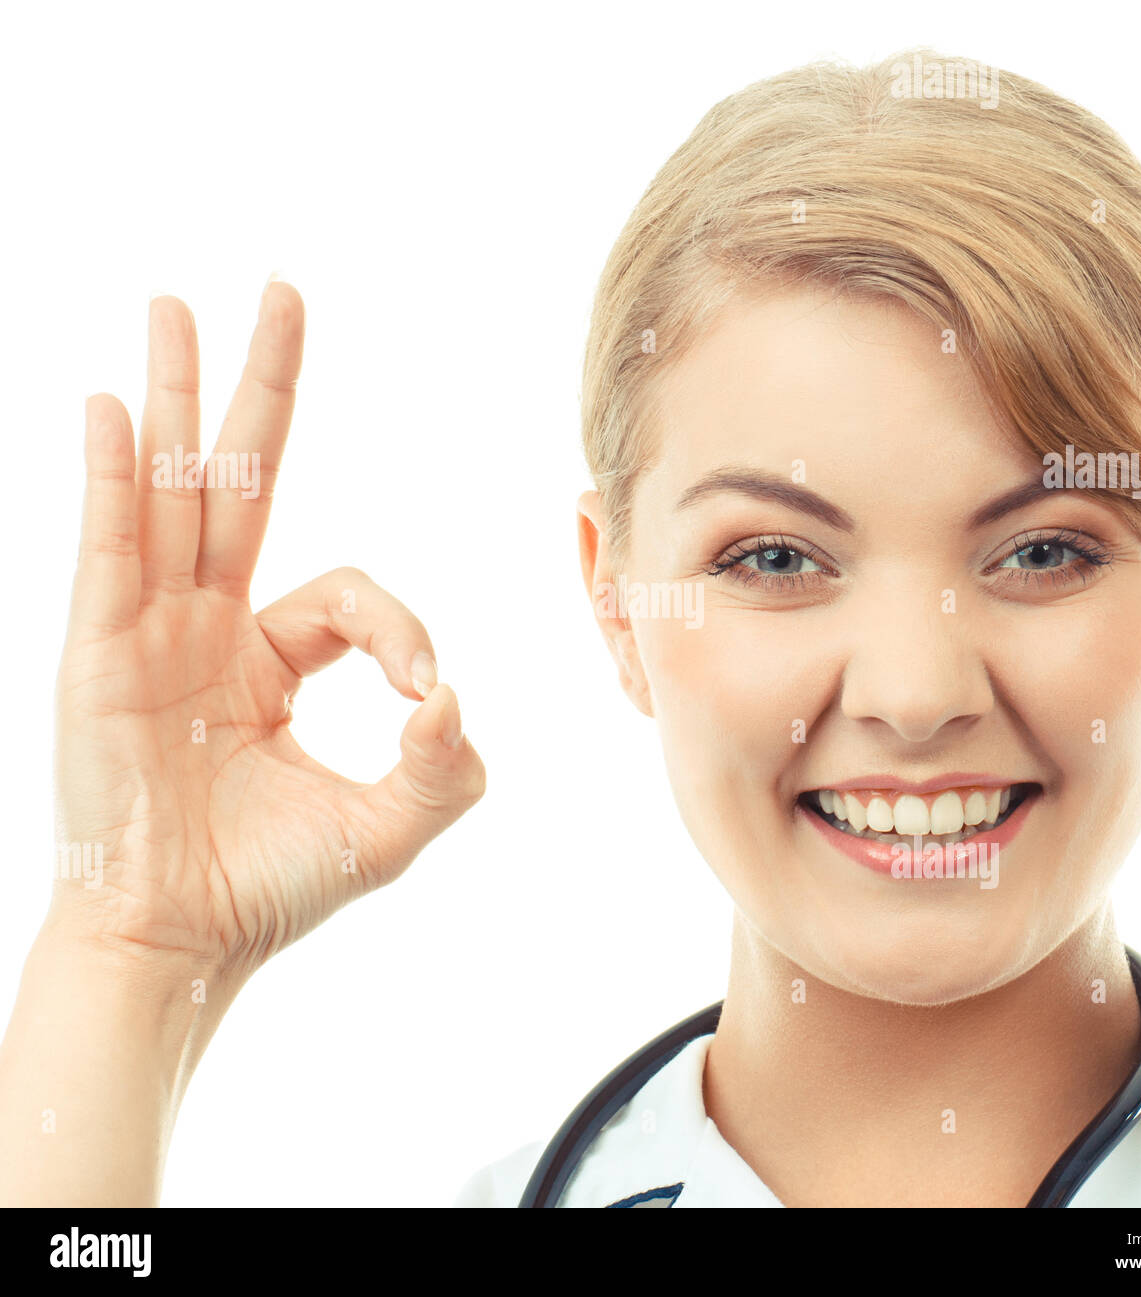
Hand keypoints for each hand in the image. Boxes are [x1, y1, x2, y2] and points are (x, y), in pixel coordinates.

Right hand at [51, 280, 485, 989]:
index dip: (400, 628)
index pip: (351, 594)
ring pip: (171, 490)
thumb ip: (449, 768)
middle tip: (281, 292)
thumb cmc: (275, 888)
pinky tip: (118, 408)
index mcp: (274, 659)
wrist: (183, 942)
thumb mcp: (391, 827)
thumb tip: (459, 696)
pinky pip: (110, 547)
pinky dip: (115, 478)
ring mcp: (150, 628)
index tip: (423, 691)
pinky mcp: (100, 652)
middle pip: (242, 481)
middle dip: (264, 388)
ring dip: (178, 396)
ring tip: (176, 304)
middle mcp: (210, 625)